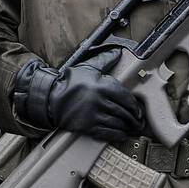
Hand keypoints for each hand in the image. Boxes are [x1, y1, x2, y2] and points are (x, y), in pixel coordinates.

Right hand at [13, 47, 142, 143]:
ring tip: (131, 128)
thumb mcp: (87, 68)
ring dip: (127, 128)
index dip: (135, 106)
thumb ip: (104, 60)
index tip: (138, 110)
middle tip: (138, 122)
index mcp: (102, 86)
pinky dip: (118, 135)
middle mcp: (99, 101)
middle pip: (124, 113)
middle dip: (134, 119)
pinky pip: (108, 133)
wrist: (50, 99)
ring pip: (118, 124)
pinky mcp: (88, 127)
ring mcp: (94, 115)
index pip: (126, 98)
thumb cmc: (69, 83)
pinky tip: (121, 134)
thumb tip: (116, 52)